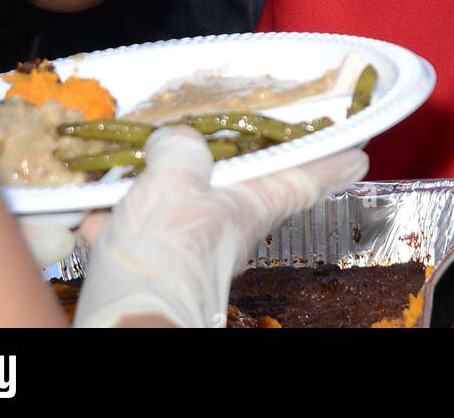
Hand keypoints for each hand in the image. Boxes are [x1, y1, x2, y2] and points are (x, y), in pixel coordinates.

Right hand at [73, 126, 368, 327]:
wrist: (126, 323)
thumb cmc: (165, 256)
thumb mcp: (176, 182)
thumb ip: (182, 150)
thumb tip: (178, 139)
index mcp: (248, 205)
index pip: (302, 177)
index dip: (331, 160)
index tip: (360, 150)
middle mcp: (224, 228)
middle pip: (238, 185)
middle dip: (228, 159)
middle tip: (234, 130)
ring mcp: (186, 249)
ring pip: (177, 204)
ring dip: (156, 181)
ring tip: (139, 154)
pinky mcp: (146, 267)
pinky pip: (133, 229)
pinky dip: (114, 213)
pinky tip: (93, 205)